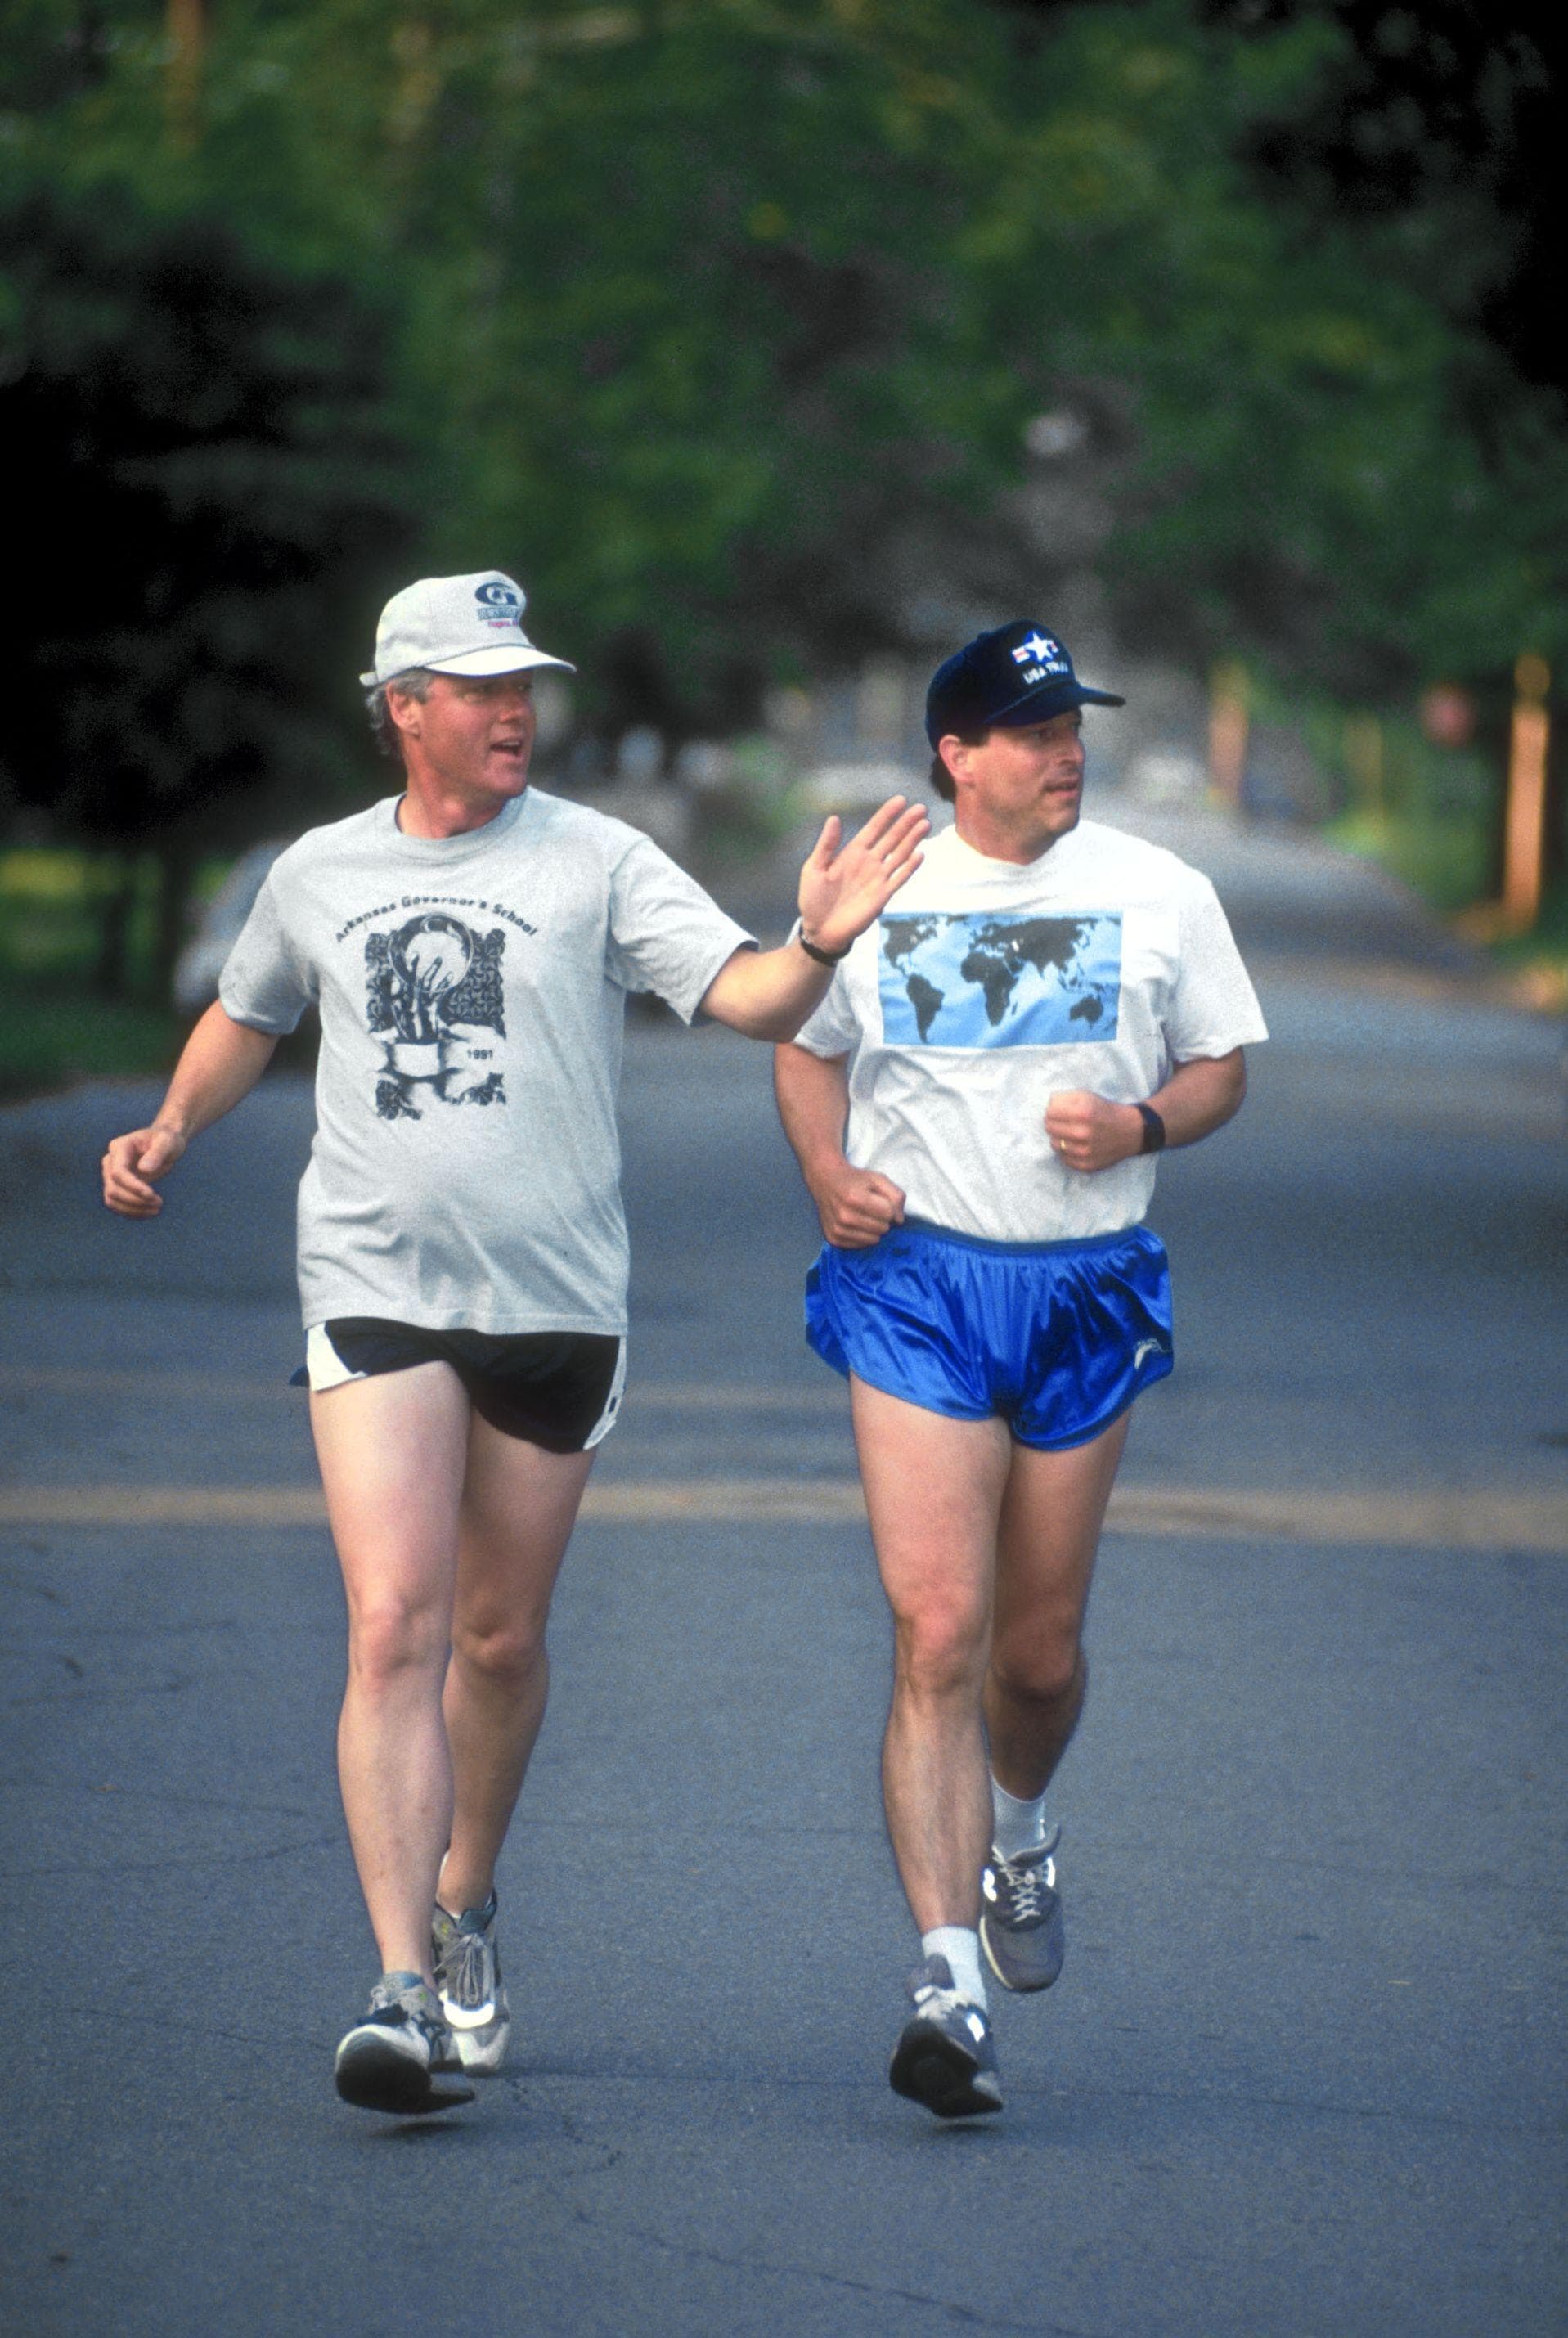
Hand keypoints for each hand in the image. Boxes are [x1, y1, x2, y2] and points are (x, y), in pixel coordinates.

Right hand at [102, 1124, 187, 1217]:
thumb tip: (144, 1169)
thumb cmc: (166, 1140)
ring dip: (133, 1210)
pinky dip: (132, 1212)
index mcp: (119, 1147)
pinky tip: (150, 1212)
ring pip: (112, 1200)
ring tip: (157, 1210)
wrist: (164, 1144)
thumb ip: (157, 1153)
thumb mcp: (167, 1142)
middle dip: (135, 1200)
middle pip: (113, 1189)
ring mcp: (110, 1175)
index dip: (133, 1187)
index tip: (152, 1195)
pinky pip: (117, 1204)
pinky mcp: (117, 1186)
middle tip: (159, 1203)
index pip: (118, 1172)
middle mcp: (110, 1161)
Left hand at [797, 796, 927, 958]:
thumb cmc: (813, 899)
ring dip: (912, 840)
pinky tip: (919, 854)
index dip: (886, 814)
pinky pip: (899, 879)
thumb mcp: (813, 868)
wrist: (820, 929)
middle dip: (906, 823)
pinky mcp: (883, 895)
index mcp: (852, 853)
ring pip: (899, 855)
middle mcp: (869, 862)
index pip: (873, 829)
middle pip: (891, 838)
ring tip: (925, 824)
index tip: (901, 800)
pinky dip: (909, 867)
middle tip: (920, 808)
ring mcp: (878, 878)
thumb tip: (834, 818)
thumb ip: (826, 845)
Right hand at [807, 1160, 905, 1247]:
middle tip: (871, 1209)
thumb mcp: (878, 1179)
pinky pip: (861, 1245)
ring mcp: (837, 1229)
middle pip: (883, 1228)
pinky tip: (855, 1224)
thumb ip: (896, 1196)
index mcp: (854, 1197)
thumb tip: (899, 1221)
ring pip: (874, 1240)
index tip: (880, 1201)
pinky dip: (863, 1236)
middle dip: (882, 1219)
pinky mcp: (833, 1239)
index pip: (889, 1213)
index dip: (889, 1206)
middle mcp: (843, 1216)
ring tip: (863, 1216)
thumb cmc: (855, 1180)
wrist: (825, 1181)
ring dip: (873, 1229)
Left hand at [1044, 1091, 1143, 1173]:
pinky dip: (1067, 1152)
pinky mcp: (1087, 1165)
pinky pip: (1064, 1158)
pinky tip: (1077, 1145)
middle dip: (1054, 1123)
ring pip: (1054, 1144)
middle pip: (1049, 1128)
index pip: (1049, 1113)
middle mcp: (1083, 1133)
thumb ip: (1064, 1098)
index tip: (1059, 1112)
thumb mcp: (1087, 1096)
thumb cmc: (1105, 1111)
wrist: (1131, 1131)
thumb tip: (1048, 1105)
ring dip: (1060, 1138)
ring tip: (1071, 1134)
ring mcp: (1085, 1152)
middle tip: (1065, 1122)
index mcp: (1083, 1113)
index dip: (1053, 1110)